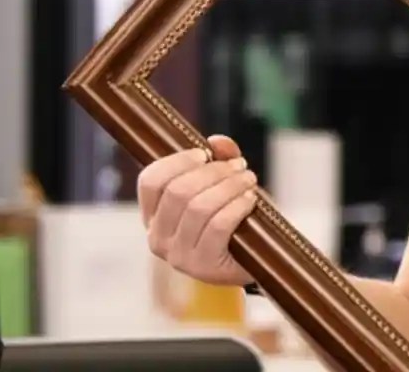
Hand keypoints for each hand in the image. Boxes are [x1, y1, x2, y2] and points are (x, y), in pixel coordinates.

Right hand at [136, 135, 258, 286]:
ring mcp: (178, 256)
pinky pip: (218, 226)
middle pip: (178, 192)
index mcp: (154, 216)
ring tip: (249, 179)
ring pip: (199, 207)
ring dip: (229, 186)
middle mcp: (158, 238)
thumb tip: (218, 142)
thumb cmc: (236, 220)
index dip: (177, 161)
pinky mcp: (203, 267)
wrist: (258, 260)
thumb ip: (221, 160)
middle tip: (239, 166)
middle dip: (213, 172)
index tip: (204, 153)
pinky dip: (237, 206)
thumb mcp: (226, 186)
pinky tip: (251, 200)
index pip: (150, 181)